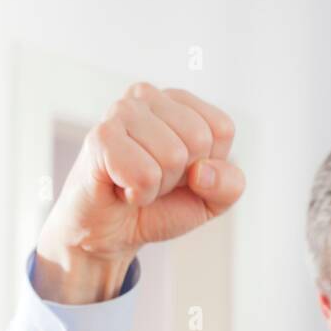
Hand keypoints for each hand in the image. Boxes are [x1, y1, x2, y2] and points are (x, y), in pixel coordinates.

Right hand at [34, 83, 244, 302]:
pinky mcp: (101, 136)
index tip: (182, 174)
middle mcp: (148, 96)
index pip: (222, 128)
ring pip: (173, 156)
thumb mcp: (211, 200)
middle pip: (199, 139)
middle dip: (181, 176)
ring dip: (158, 187)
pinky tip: (121, 187)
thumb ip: (230, 184)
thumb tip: (202, 171)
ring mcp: (121, 111)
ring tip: (136, 183)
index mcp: (179, 102)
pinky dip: (139, 195)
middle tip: (154, 180)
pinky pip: (145, 175)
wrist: (111, 233)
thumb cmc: (159, 207)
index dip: (209, 165)